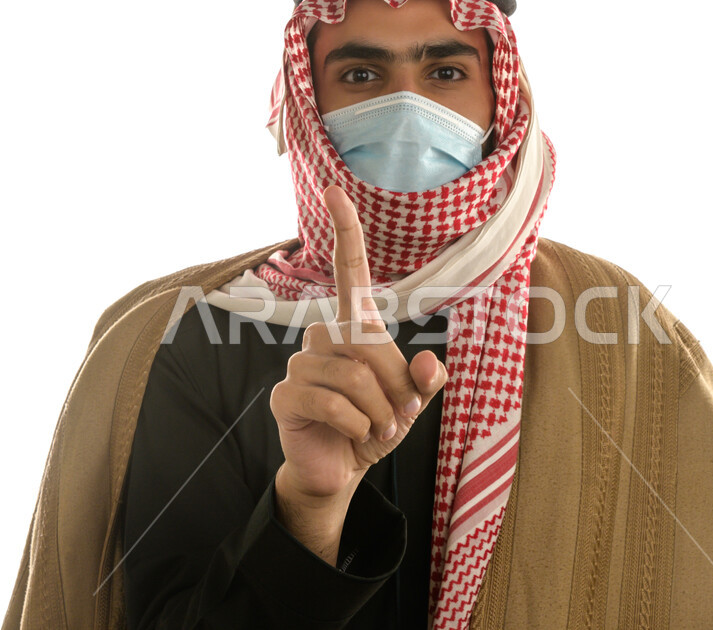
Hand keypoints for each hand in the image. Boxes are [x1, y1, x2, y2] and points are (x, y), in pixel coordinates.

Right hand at [270, 186, 447, 504]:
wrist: (340, 469)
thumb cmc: (375, 425)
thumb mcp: (410, 403)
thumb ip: (425, 381)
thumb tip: (428, 363)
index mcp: (353, 327)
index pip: (349, 271)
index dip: (346, 232)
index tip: (336, 190)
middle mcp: (323, 336)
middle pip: (368, 343)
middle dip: (395, 387)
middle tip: (397, 417)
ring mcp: (300, 364)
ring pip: (352, 376)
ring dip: (378, 412)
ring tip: (376, 429)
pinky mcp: (285, 395)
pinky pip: (330, 402)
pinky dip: (355, 425)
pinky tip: (353, 435)